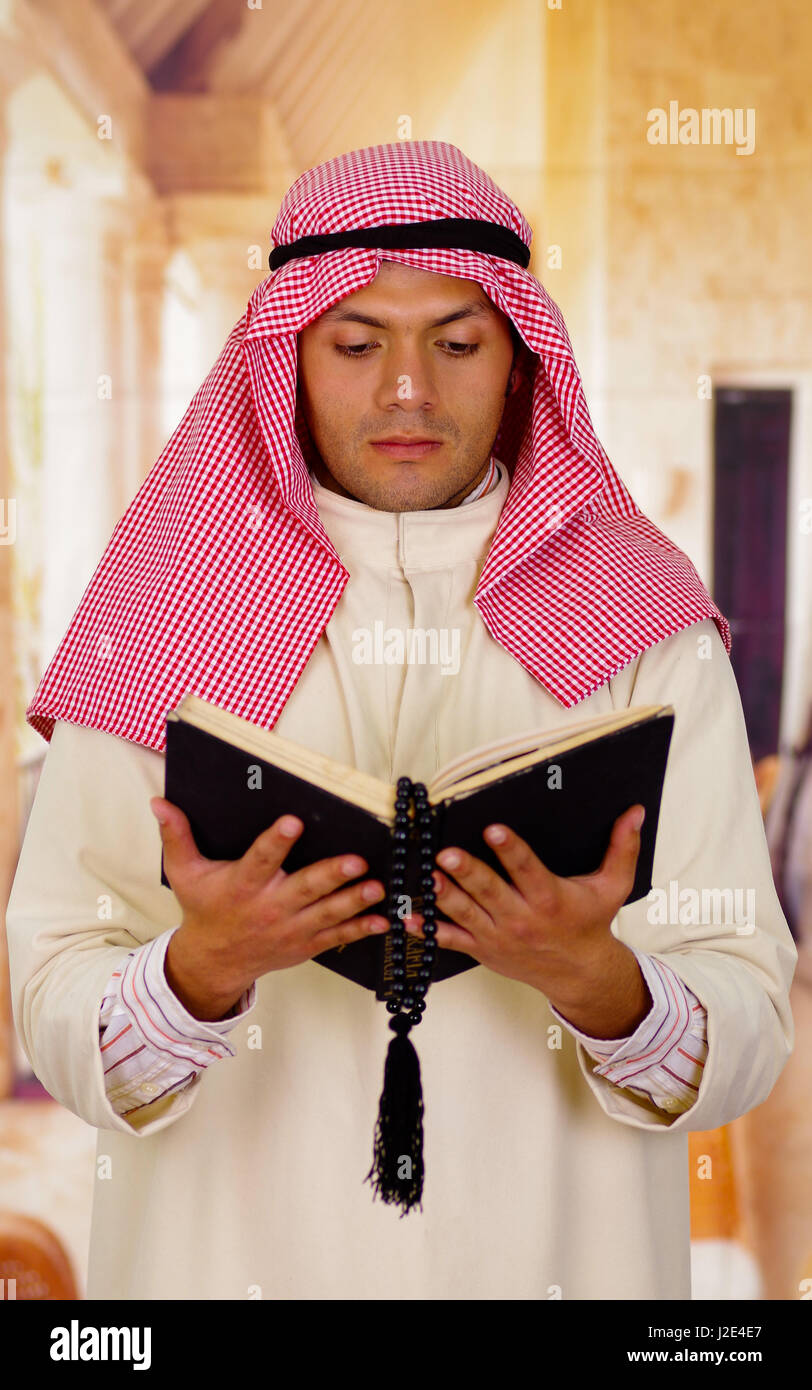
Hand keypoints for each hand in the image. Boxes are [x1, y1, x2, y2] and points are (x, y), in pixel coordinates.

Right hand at [150, 798, 387, 1019]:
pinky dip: (361, 929)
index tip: (292, 822)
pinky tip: (383, 920)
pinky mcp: (306, 944)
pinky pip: (337, 936)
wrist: (214, 961)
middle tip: (356, 860)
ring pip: (327, 913)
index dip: (276, 841)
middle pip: (304, 889)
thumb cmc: (203, 908)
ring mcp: (291, 929)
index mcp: (241, 885)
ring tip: (376, 887)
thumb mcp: (184, 873)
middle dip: (331, 875)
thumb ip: (176, 836)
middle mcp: (269, 907)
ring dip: (354, 901)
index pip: (259, 860)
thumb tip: (159, 802)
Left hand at [404, 804, 645, 1010]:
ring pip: (465, 913)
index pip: (527, 870)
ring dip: (443, 895)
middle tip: (446, 853)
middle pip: (489, 891)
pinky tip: (407, 916)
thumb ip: (623, 847)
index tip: (493, 829)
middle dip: (467, 872)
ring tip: (426, 876)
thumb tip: (636, 811)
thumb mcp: (613, 886)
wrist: (578, 973)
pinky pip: (450, 940)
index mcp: (550, 898)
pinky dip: (427, 930)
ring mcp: (497, 935)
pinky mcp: (481, 949)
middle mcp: (521, 918)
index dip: (510, 849)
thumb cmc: (591, 922)